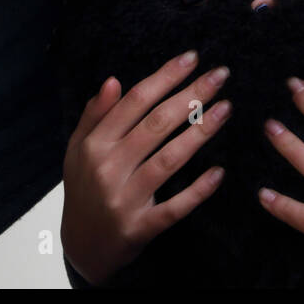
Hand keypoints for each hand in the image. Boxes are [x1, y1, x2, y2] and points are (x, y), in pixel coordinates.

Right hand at [61, 49, 231, 283]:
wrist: (81, 245)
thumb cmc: (84, 187)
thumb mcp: (78, 149)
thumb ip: (95, 114)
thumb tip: (113, 80)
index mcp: (95, 145)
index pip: (135, 102)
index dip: (165, 77)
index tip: (192, 58)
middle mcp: (109, 169)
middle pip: (157, 124)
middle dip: (191, 96)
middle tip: (220, 75)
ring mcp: (125, 199)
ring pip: (169, 160)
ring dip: (200, 133)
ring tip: (226, 109)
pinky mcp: (141, 227)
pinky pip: (175, 206)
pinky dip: (198, 190)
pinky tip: (219, 172)